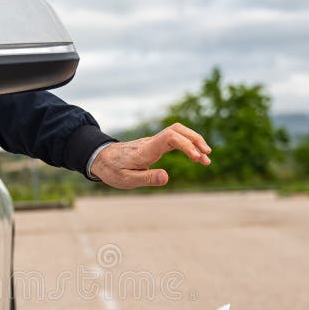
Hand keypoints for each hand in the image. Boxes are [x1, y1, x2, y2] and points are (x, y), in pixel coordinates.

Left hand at [90, 123, 211, 188]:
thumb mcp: (127, 180)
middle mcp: (151, 142)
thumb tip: (167, 178)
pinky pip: (174, 139)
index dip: (186, 144)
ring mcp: (153, 141)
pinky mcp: (154, 144)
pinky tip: (195, 156)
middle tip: (207, 156)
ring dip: (194, 142)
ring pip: (178, 133)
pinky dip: (187, 145)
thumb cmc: (113, 170)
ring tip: (205, 159)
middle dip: (195, 139)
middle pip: (177, 129)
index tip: (196, 158)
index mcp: (146, 150)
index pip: (170, 137)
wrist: (101, 159)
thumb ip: (147, 178)